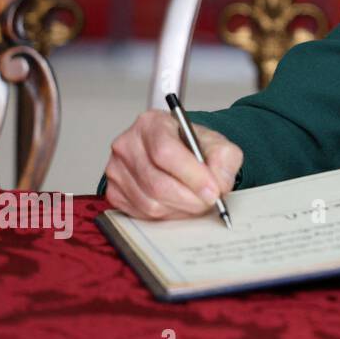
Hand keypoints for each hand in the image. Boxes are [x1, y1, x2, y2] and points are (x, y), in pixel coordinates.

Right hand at [103, 109, 241, 219]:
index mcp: (152, 124)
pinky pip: (140, 213)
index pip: (166, 152)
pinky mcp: (114, 191)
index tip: (212, 190)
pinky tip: (178, 204)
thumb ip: (225, 159)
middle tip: (209, 201)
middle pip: (157, 182)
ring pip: (149, 202)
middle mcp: (128, 144)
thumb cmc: (193, 146)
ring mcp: (117, 169)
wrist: (181, 153)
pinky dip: (165, 214)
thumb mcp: (218, 144)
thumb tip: (219, 183)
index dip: (191, 175)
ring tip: (196, 201)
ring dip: (180, 209)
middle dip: (190, 198)